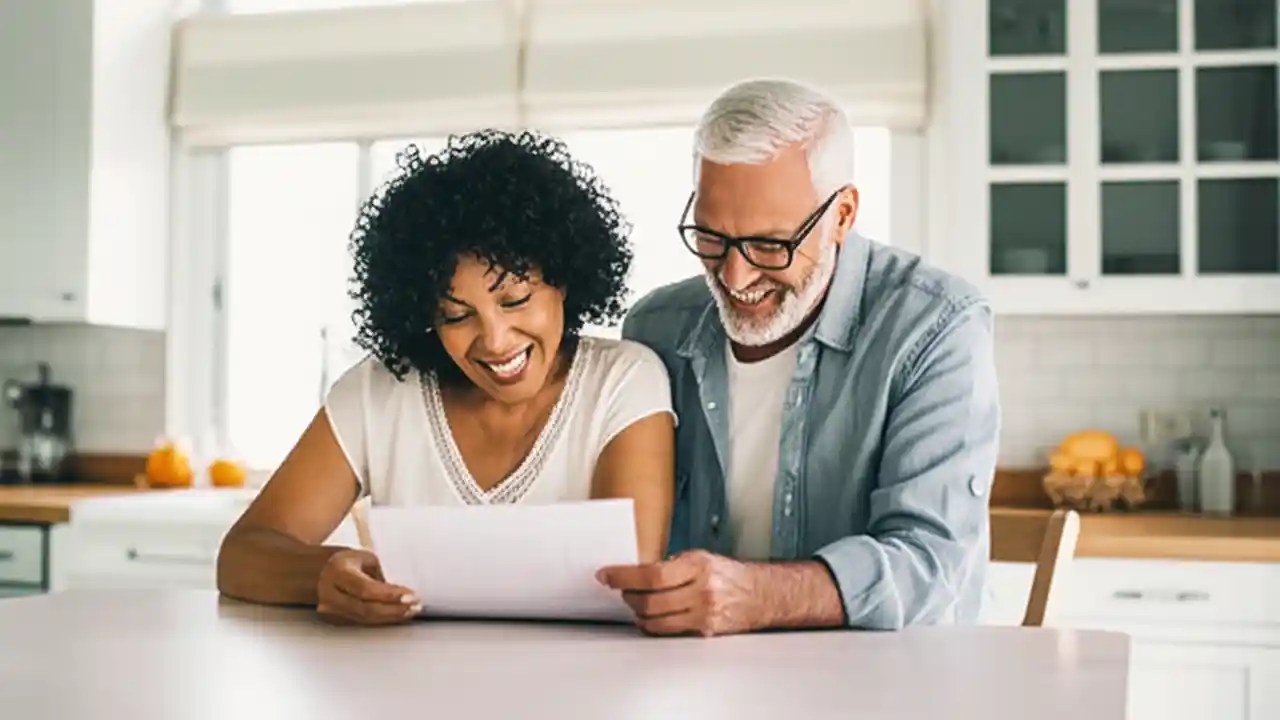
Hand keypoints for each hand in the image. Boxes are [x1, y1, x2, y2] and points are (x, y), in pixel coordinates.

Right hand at [315, 549, 419, 625]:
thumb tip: (403, 590)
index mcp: (338, 571)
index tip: (410, 595)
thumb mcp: (365, 558)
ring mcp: (332, 609)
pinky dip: (384, 620)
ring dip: (391, 616)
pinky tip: (398, 615)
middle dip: (394, 609)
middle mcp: (331, 593)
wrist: (322, 571)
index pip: (365, 589)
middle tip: (415, 605)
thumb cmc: (348, 562)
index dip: (389, 595)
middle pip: (365, 608)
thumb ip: (381, 573)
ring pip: (366, 618)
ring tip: (411, 611)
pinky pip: (364, 622)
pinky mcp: (338, 619)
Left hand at [596, 550, 764, 636]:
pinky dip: (653, 625)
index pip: (651, 574)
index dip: (624, 576)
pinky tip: (650, 618)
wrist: (760, 595)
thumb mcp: (701, 558)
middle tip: (621, 590)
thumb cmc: (728, 575)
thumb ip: (672, 566)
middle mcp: (701, 590)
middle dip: (628, 597)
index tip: (606, 575)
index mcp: (698, 566)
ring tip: (636, 604)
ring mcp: (703, 614)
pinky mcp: (704, 632)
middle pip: (650, 601)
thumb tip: (638, 572)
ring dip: (637, 613)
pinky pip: (668, 631)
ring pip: (655, 620)